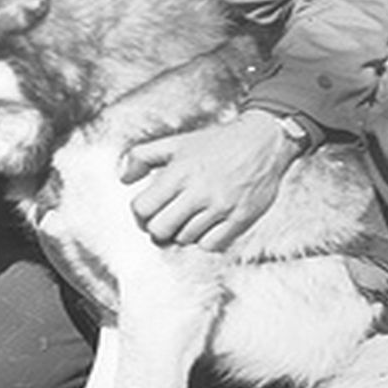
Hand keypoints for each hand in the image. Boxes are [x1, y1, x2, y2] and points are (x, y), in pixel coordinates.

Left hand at [121, 111, 303, 249]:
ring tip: (190, 217)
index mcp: (179, 172)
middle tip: (165, 220)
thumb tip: (124, 178)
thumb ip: (143, 157)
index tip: (147, 211)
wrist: (263, 142)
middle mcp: (198, 191)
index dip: (140, 213)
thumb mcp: (177, 142)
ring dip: (182, 232)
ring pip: (185, 239)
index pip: (143, 208)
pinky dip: (205, 239)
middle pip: (160, 230)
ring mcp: (220, 207)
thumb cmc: (218, 143)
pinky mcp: (240, 219)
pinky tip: (207, 225)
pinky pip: (211, 245)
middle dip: (157, 228)